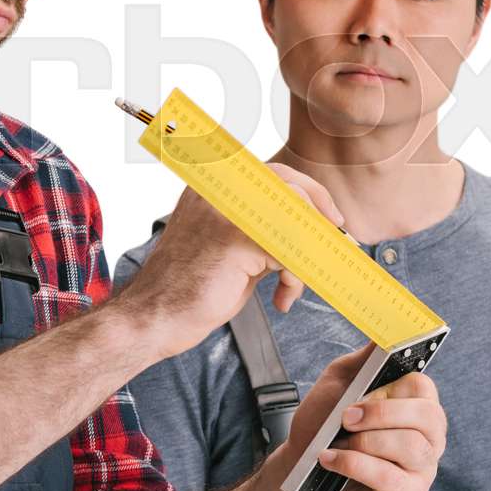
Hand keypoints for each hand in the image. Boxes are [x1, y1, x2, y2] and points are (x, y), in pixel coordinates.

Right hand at [115, 163, 341, 359]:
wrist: (154, 318)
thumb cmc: (190, 290)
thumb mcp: (232, 248)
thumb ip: (265, 230)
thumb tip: (312, 230)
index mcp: (213, 188)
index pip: (275, 173)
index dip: (310, 192)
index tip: (330, 218)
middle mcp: (217, 191)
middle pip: (290, 185)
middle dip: (320, 216)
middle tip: (336, 243)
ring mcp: (225, 211)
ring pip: (294, 216)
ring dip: (305, 256)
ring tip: (291, 286)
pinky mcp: (234, 238)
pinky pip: (288, 250)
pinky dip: (295, 278)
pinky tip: (281, 299)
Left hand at [260, 347, 447, 490]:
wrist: (299, 469)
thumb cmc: (322, 426)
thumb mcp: (339, 384)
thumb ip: (365, 360)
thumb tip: (384, 333)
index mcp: (413, 405)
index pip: (424, 386)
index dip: (392, 388)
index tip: (360, 393)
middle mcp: (427, 435)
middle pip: (428, 415)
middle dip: (381, 413)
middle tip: (346, 419)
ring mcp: (421, 468)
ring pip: (411, 446)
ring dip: (365, 442)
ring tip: (337, 443)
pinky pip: (390, 477)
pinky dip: (354, 464)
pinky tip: (331, 460)